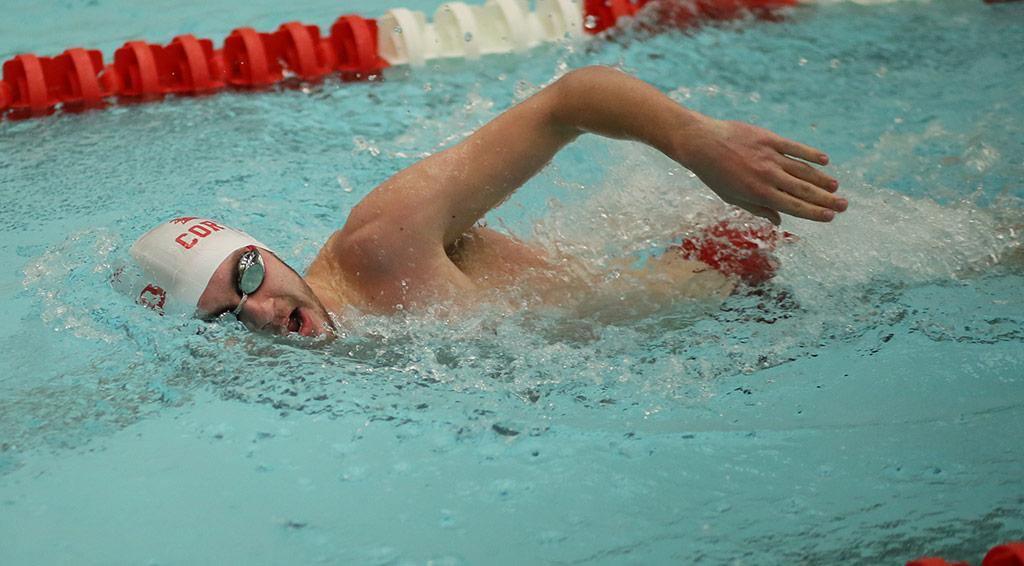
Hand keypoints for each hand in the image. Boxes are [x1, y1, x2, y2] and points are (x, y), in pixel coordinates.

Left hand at [683, 118, 846, 224]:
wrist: (701, 143)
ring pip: (803, 170)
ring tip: (835, 187)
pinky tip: (824, 160)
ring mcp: (770, 156)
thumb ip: (758, 209)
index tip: (830, 216)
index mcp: (759, 194)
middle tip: (844, 205)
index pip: (794, 206)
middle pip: (804, 190)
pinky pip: (795, 147)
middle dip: (826, 199)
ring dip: (822, 179)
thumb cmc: (714, 174)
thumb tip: (779, 221)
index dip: (814, 212)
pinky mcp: (769, 139)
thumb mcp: (732, 197)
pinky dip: (810, 154)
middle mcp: (768, 176)